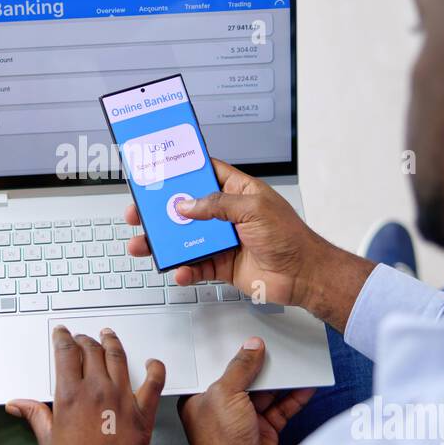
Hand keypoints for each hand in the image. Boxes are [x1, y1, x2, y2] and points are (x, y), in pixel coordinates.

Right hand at [7, 326, 165, 444]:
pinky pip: (154, 381)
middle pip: (92, 351)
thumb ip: (35, 415)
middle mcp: (98, 392)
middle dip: (85, 339)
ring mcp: (123, 399)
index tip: (62, 333)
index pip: (66, 353)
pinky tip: (152, 362)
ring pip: (119, 357)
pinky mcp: (143, 412)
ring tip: (109, 336)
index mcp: (71, 396)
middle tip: (82, 338)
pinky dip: (155, 367)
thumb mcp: (48, 441)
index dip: (63, 338)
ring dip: (112, 342)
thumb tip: (18, 404)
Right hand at [125, 159, 373, 327]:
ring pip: (184, 239)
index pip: (204, 174)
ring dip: (163, 242)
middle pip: (186, 209)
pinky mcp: (221, 265)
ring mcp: (222, 240)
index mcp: (237, 191)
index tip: (158, 169)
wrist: (303, 275)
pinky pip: (195, 266)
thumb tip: (186, 204)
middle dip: (161, 211)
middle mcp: (227, 214)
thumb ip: (217, 205)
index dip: (182, 170)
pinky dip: (184, 269)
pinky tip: (179, 270)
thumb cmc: (290, 237)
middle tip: (140, 213)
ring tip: (144, 245)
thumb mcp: (254, 209)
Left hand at [179, 337, 313, 444]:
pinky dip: (294, 398)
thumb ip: (240, 368)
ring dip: (281, 381)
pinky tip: (304, 386)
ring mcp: (244, 421)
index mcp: (201, 399)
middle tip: (275, 350)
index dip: (231, 355)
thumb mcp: (225, 393)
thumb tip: (251, 348)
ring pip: (265, 394)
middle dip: (260, 367)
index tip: (247, 342)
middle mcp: (221, 410)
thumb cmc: (220, 444)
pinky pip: (281, 409)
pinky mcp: (264, 430)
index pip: (216, 370)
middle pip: (244, 380)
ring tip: (294, 364)